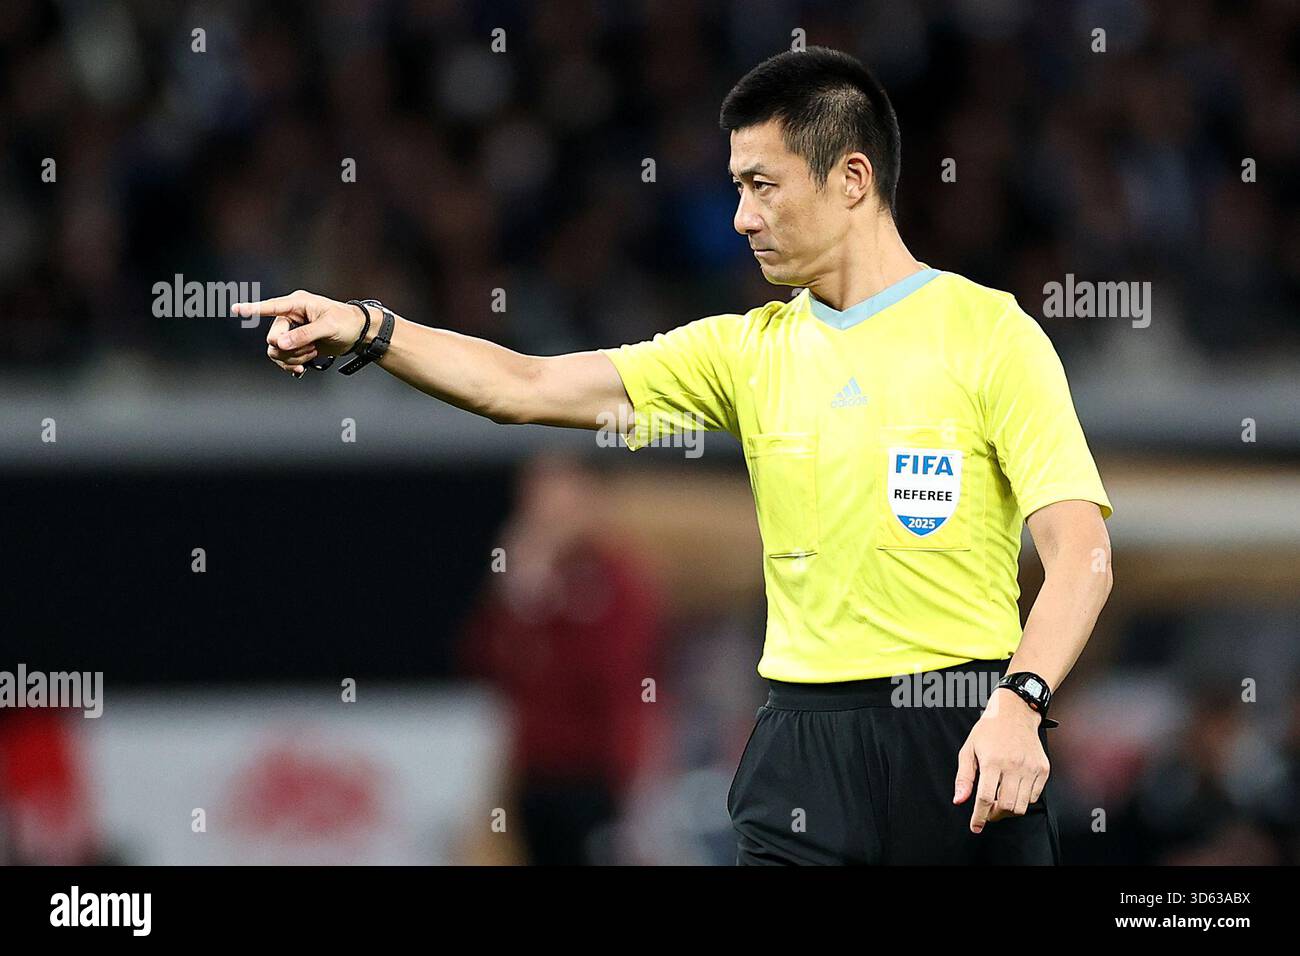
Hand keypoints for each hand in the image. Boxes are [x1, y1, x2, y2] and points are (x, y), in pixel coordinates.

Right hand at [232, 290, 368, 377]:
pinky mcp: (295, 345)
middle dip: (289, 349)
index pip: (271, 307)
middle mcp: (290, 316)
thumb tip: (280, 344)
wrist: (357, 334)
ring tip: (311, 354)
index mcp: (297, 304)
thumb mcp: (328, 327)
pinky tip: (301, 370)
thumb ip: (304, 335)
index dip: (252, 309)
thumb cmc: (346, 322)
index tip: (236, 309)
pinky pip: (281, 358)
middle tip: (310, 349)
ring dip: (292, 358)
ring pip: (275, 350)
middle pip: (272, 337)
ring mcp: (291, 331)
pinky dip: (290, 365)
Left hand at [953, 688, 1049, 832]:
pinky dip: (1023, 800)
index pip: (985, 798)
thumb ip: (964, 777)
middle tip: (987, 811)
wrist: (1015, 712)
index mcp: (992, 761)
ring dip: (1009, 810)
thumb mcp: (969, 750)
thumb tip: (959, 801)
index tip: (975, 827)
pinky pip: (1035, 797)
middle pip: (1006, 806)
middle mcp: (1014, 765)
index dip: (979, 817)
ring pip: (1021, 806)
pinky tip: (1014, 789)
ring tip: (999, 800)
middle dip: (995, 815)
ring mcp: (1031, 768)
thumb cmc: (988, 731)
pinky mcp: (1043, 769)